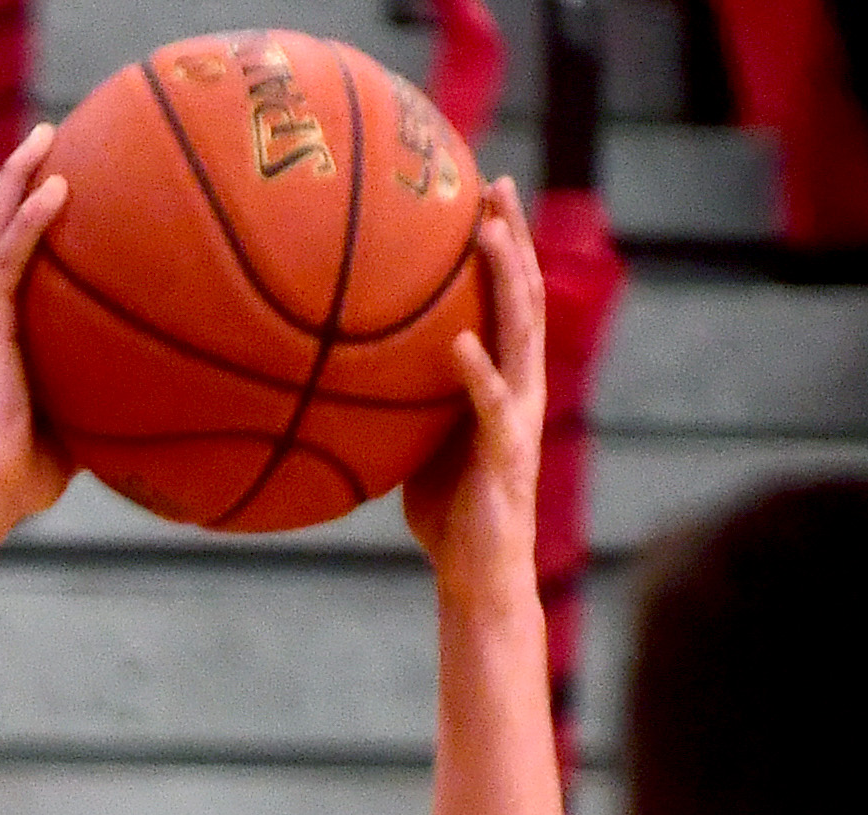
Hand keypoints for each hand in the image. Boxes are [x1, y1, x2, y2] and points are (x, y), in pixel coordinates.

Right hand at [0, 125, 74, 531]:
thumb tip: (159, 397)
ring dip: (19, 177)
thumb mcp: (75, 425)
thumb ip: (101, 398)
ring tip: (47, 135)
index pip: (5, 262)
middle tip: (49, 137)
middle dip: (18, 177)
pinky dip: (32, 220)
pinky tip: (59, 188)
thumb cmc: (25, 476)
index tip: (56, 184)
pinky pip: (8, 258)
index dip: (23, 219)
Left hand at [405, 179, 544, 604]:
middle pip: (526, 296)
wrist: (477, 575)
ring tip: (488, 236)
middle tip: (496, 186)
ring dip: (507, 281)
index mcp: (504, 381)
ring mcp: (519, 417)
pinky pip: (492, 406)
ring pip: (523, 334)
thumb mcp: (416, 441)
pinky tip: (458, 343)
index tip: (482, 194)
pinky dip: (478, 372)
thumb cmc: (446, 515)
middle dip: (513, 238)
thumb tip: (341, 366)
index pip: (509, 299)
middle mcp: (521, 388)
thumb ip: (401, 399)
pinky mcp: (508, 454)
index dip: (501, 246)